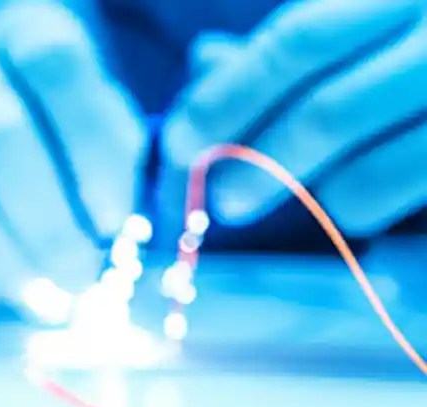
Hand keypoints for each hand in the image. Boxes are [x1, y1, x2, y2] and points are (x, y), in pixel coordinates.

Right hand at [0, 0, 147, 311]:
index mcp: (24, 35)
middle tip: (83, 278)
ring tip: (47, 302)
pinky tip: (4, 293)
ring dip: (4, 260)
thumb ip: (120, 157)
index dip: (90, 149)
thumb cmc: (48, 127)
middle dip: (48, 222)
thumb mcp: (94, 114)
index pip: (54, 72)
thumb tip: (128, 234)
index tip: (115, 220)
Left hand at [162, 0, 426, 236]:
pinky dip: (366, 212)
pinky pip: (405, 202)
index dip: (225, 100)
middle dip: (258, 165)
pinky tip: (354, 200)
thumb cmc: (417, 35)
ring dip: (317, 197)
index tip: (177, 143)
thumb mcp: (368, 12)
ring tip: (308, 197)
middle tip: (222, 200)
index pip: (298, 43)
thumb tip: (205, 66)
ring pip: (372, 174)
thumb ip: (297, 42)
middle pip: (329, 112)